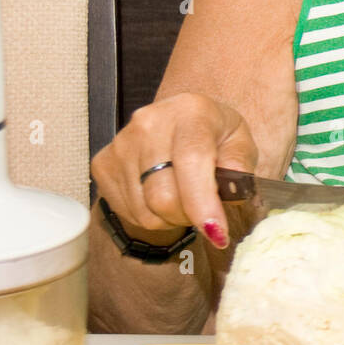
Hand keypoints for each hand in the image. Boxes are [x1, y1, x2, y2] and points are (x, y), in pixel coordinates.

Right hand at [90, 92, 257, 248]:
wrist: (179, 125)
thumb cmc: (214, 137)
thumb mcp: (240, 144)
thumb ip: (240, 166)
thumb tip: (231, 192)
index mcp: (190, 111)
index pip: (191, 160)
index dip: (202, 202)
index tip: (217, 233)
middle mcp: (149, 122)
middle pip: (164, 195)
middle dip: (189, 215)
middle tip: (204, 211)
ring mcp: (121, 143)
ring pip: (146, 211)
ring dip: (170, 218)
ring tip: (182, 197)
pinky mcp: (103, 163)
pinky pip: (128, 212)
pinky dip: (150, 216)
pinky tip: (160, 196)